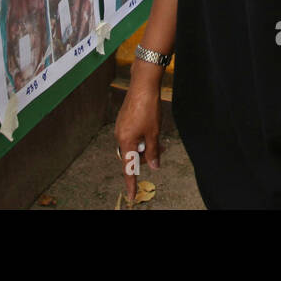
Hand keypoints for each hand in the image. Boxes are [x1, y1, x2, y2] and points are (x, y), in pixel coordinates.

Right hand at [114, 70, 162, 201]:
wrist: (143, 85)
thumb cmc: (148, 108)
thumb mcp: (154, 132)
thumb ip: (153, 151)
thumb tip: (154, 167)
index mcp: (126, 141)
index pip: (128, 167)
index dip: (131, 182)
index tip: (132, 196)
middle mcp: (120, 135)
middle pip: (132, 155)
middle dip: (145, 157)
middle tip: (160, 152)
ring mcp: (121, 127)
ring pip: (133, 144)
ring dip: (145, 146)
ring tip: (159, 139)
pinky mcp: (124, 120)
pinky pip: (132, 135)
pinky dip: (142, 137)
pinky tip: (151, 130)